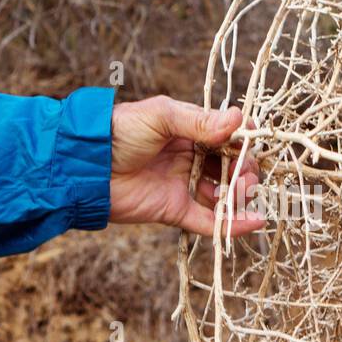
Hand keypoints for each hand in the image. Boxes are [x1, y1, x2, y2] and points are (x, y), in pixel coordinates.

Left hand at [109, 96, 265, 236]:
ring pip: (224, 194)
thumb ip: (199, 121)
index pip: (228, 136)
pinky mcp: (175, 210)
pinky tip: (255, 221)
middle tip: (244, 176)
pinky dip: (231, 224)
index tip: (253, 144)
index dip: (245, 141)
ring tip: (240, 192)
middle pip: (232, 167)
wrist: (86, 165)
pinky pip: (209, 220)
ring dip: (240, 194)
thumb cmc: (120, 131)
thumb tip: (239, 120)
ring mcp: (184, 185)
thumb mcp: (161, 116)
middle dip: (245, 171)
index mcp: (190, 131)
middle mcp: (191, 158)